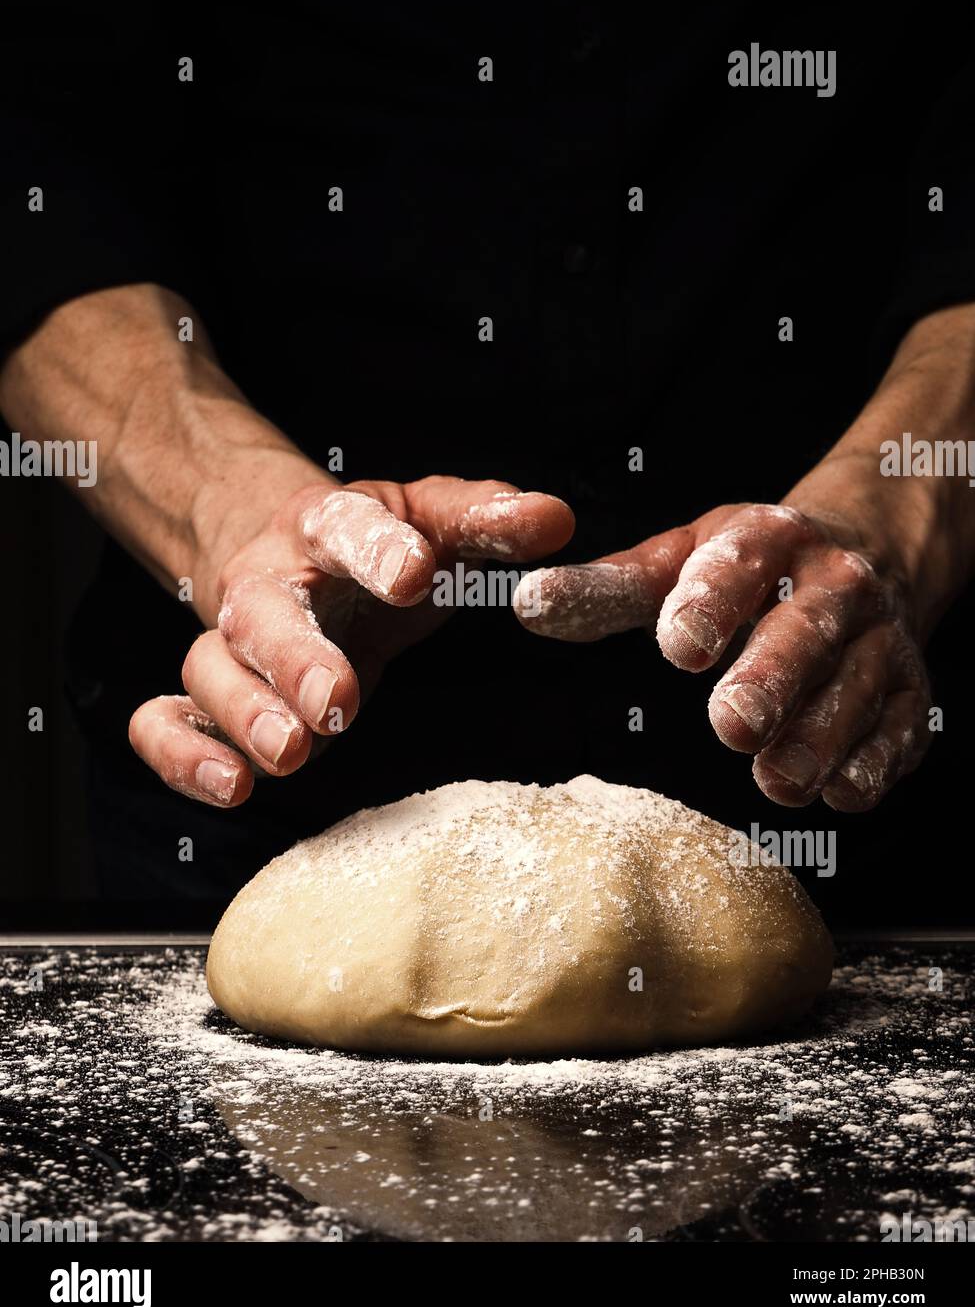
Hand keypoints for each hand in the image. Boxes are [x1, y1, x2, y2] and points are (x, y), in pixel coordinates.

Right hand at [129, 476, 572, 805]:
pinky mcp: (208, 696)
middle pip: (264, 614)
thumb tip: (555, 521)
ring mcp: (230, 641)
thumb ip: (487, 520)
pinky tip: (229, 788)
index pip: (346, 527)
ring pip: (210, 670)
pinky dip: (182, 755)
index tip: (417, 573)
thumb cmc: (375, 545)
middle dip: (296, 659)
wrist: (286, 551)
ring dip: (244, 715)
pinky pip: (163, 720)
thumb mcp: (431, 518)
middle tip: (336, 704)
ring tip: (289, 756)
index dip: (380, 548)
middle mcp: (269, 582)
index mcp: (327, 526)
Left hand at [514, 497, 931, 811]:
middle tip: (731, 724)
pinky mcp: (911, 691)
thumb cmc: (751, 570)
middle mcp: (832, 584)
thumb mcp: (679, 562)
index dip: (708, 603)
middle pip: (805, 631)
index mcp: (767, 540)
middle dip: (771, 678)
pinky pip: (901, 729)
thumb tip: (529, 604)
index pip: (737, 566)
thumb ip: (608, 589)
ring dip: (820, 736)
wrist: (870, 553)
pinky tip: (842, 791)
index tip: (676, 644)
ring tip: (778, 780)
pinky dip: (875, 761)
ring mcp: (879, 638)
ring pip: (856, 687)